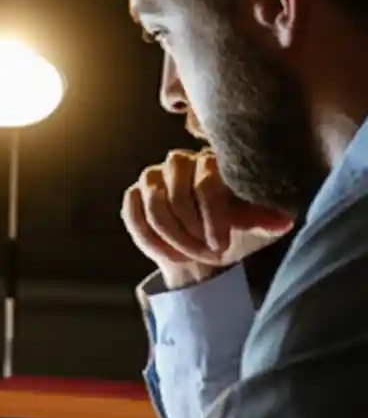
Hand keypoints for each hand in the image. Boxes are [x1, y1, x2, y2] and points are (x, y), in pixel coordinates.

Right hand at [121, 149, 293, 288]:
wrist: (205, 246)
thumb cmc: (234, 230)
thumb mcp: (255, 227)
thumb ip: (266, 220)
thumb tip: (284, 223)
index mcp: (213, 161)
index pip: (207, 185)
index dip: (213, 219)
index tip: (222, 246)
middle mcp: (180, 162)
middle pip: (176, 196)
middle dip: (190, 233)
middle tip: (206, 254)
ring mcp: (153, 176)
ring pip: (153, 205)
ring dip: (171, 238)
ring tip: (188, 256)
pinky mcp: (134, 194)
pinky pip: (133, 215)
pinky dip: (150, 240)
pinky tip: (169, 255)